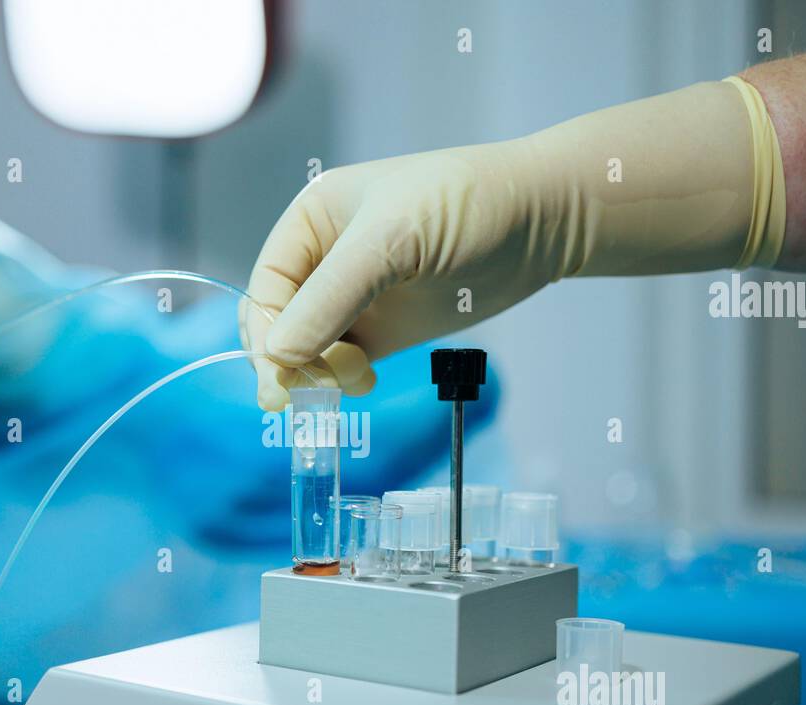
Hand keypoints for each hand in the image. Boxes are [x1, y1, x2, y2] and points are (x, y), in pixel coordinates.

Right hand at [243, 79, 783, 409]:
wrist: (539, 221)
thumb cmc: (463, 207)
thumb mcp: (389, 243)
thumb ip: (330, 298)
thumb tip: (277, 356)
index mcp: (312, 221)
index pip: (267, 286)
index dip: (266, 331)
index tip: (279, 371)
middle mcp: (326, 259)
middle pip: (280, 322)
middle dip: (286, 358)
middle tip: (299, 396)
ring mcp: (356, 296)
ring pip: (308, 348)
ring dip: (316, 373)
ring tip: (350, 381)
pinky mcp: (385, 328)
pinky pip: (342, 363)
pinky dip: (341, 381)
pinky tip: (362, 383)